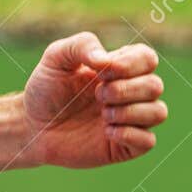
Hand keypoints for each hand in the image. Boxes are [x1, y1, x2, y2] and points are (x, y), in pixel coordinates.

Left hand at [21, 32, 167, 168]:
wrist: (32, 127)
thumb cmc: (46, 89)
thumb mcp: (56, 57)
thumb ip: (82, 45)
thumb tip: (106, 60)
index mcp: (119, 68)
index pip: (147, 59)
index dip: (129, 64)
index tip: (100, 71)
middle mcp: (130, 93)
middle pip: (155, 86)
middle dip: (125, 89)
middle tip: (97, 95)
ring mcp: (129, 120)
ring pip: (159, 112)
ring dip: (131, 112)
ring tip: (103, 114)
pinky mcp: (124, 147)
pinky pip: (149, 141)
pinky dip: (130, 134)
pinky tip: (106, 132)